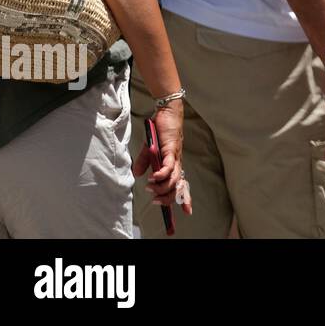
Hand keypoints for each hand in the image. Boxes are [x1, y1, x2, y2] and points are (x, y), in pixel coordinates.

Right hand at [132, 101, 192, 215]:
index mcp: (173, 164)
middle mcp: (176, 162)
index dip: (185, 198)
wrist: (166, 113)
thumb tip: (137, 175)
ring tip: (150, 187)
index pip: (181, 184)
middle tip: (156, 201)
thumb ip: (144, 162)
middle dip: (168, 198)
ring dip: (161, 186)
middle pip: (177, 186)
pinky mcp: (170, 149)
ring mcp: (174, 156)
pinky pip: (168, 165)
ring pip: (173, 178)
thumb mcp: (148, 150)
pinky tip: (153, 177)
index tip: (187, 211)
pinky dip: (161, 174)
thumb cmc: (160, 131)